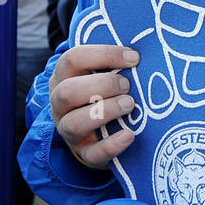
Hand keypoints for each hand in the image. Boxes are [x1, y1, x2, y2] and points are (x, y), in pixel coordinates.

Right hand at [49, 44, 138, 167]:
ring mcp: (69, 131)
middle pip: (67, 92)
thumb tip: (144, 49)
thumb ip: (116, 64)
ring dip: (105, 111)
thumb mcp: (104, 76)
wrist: (101, 135)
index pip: (72, 59)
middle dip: (101, 85)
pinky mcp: (84, 154)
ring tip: (130, 105)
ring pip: (74, 123)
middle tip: (127, 85)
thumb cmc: (106, 95)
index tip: (133, 57)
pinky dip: (112, 145)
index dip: (103, 55)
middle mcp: (60, 104)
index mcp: (63, 78)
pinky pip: (93, 153)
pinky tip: (129, 135)